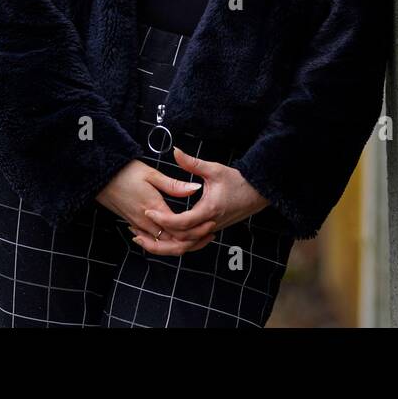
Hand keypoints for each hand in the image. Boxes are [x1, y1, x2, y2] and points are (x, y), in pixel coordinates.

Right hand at [94, 158, 204, 249]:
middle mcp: (146, 223)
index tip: (211, 224)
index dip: (197, 231)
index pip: (179, 230)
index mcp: (154, 209)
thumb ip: (174, 185)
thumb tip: (195, 189)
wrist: (100, 178)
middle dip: (192, 241)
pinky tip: (175, 235)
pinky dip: (165, 242)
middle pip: (172, 243)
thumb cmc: (126, 173)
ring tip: (197, 236)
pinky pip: (151, 241)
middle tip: (208, 234)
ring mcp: (138, 226)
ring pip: (162, 245)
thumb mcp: (151, 174)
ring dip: (180, 244)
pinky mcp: (133, 225)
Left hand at [132, 146, 271, 256]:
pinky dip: (178, 245)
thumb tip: (175, 151)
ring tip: (146, 242)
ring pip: (186, 247)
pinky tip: (167, 240)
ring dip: (166, 247)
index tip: (149, 212)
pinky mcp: (212, 231)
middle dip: (158, 240)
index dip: (163, 220)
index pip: (181, 223)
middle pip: (181, 242)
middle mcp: (209, 224)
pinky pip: (193, 244)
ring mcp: (212, 230)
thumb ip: (192, 163)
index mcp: (208, 210)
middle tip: (139, 234)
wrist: (258, 192)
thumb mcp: (214, 169)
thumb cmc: (238, 180)